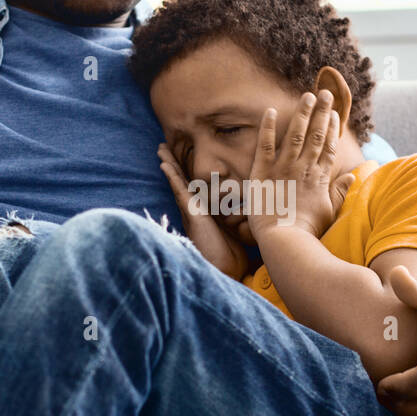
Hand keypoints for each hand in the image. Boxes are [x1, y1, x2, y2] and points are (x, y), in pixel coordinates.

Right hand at [157, 144, 248, 278]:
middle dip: (176, 163)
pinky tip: (165, 165)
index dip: (190, 171)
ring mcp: (192, 210)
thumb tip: (256, 209)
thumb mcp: (239, 231)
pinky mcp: (191, 213)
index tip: (187, 155)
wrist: (225, 269)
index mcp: (206, 211)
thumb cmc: (233, 255)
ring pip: (178, 182)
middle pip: (183, 180)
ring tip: (160, 149)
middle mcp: (196, 209)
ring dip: (170, 165)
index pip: (197, 186)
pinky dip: (172, 177)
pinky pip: (180, 191)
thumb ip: (243, 219)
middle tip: (165, 146)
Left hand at [247, 90, 352, 239]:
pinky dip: (268, 127)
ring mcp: (283, 168)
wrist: (285, 240)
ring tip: (307, 96)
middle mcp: (304, 168)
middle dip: (321, 112)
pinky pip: (265, 145)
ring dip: (302, 113)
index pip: (328, 147)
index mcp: (319, 177)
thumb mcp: (330, 211)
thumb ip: (340, 192)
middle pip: (315, 134)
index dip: (332, 129)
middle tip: (324, 93)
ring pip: (295, 134)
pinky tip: (269, 111)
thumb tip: (353, 176)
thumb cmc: (308, 231)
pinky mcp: (263, 172)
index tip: (335, 114)